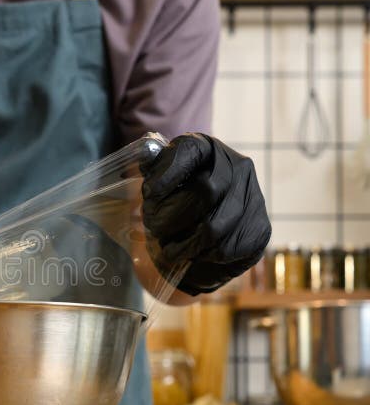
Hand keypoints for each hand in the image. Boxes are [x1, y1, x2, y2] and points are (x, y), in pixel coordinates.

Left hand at [141, 134, 270, 295]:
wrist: (207, 235)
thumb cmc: (176, 204)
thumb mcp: (161, 183)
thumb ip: (152, 173)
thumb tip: (143, 164)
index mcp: (208, 148)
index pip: (190, 150)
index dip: (168, 172)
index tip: (149, 194)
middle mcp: (237, 166)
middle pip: (205, 191)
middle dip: (173, 216)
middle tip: (153, 228)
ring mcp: (254, 197)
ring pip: (214, 226)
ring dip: (184, 244)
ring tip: (168, 250)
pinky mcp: (260, 229)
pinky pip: (226, 248)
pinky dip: (202, 256)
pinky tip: (191, 255)